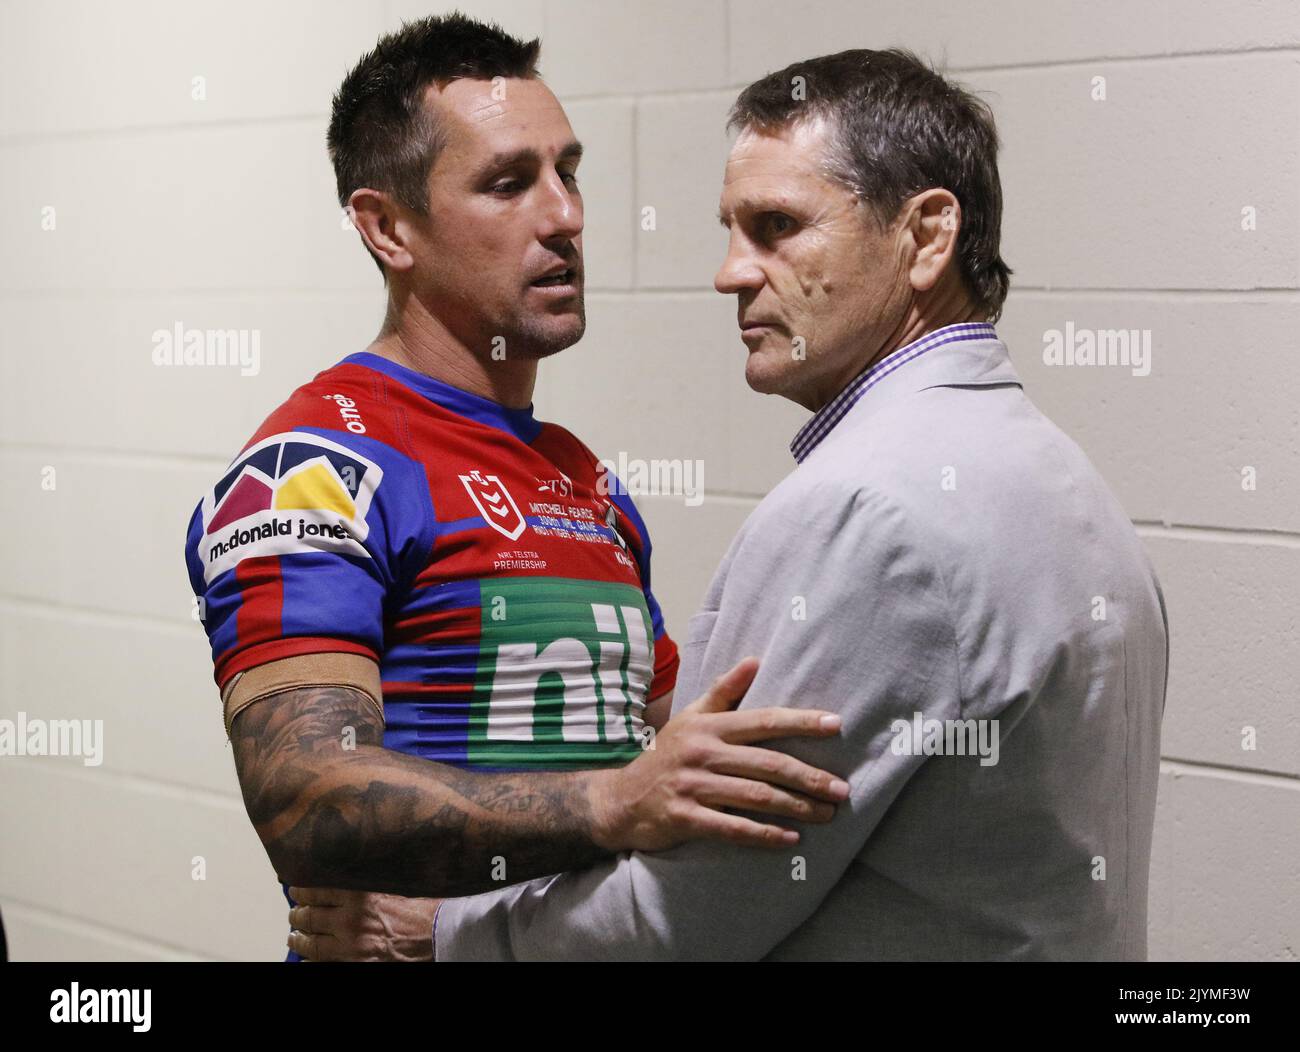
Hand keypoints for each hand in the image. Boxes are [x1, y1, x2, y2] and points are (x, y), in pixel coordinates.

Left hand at [287, 886, 441, 961]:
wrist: (438, 935)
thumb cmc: (422, 908)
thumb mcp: (393, 880)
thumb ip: (369, 876)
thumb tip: (350, 869)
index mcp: (358, 893)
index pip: (315, 889)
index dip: (302, 889)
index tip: (297, 889)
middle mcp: (349, 919)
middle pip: (308, 916)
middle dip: (298, 914)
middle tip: (295, 913)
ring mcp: (349, 945)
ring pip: (310, 942)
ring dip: (298, 938)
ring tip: (295, 936)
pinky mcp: (354, 964)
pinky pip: (321, 963)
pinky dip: (310, 960)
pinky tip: (307, 958)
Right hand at [591, 657, 848, 851]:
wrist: (621, 799)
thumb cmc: (667, 755)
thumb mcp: (691, 717)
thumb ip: (724, 691)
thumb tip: (755, 660)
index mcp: (709, 726)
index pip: (763, 720)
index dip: (801, 722)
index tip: (836, 724)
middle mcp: (702, 753)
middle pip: (767, 763)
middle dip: (809, 777)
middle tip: (842, 789)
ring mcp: (693, 786)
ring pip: (756, 796)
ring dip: (796, 807)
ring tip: (826, 814)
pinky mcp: (686, 818)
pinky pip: (732, 828)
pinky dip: (764, 835)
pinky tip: (790, 839)